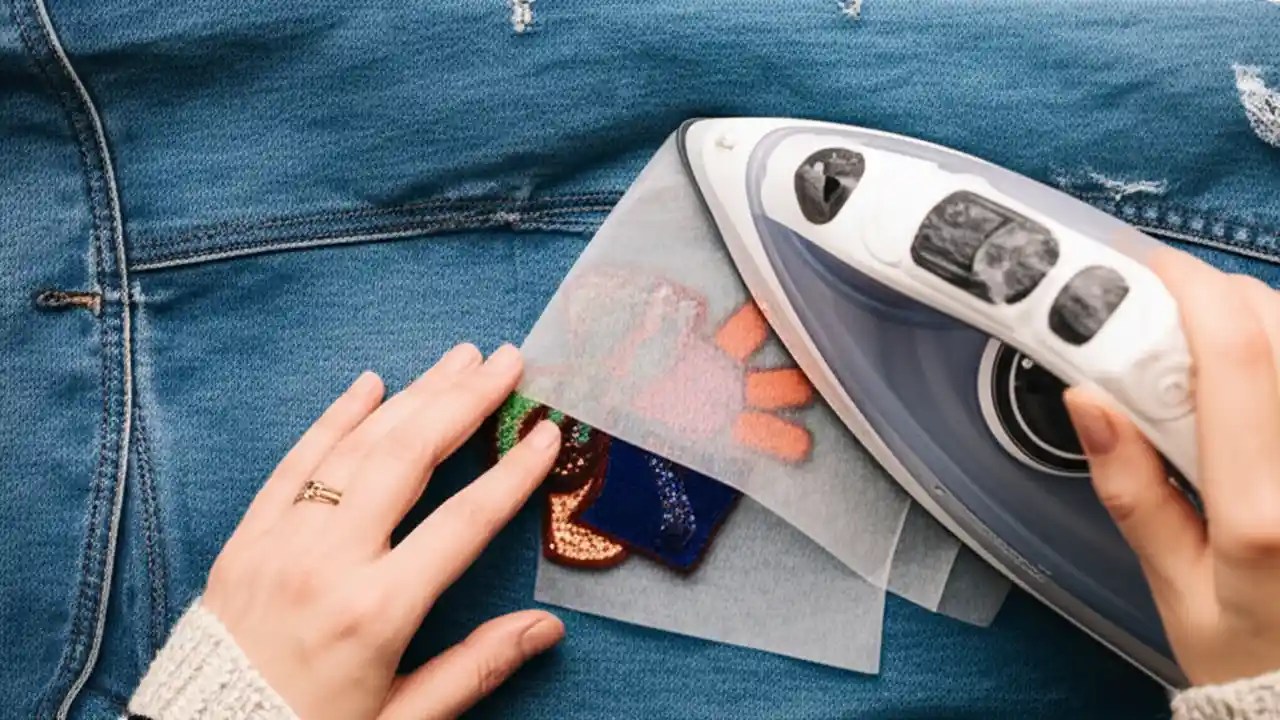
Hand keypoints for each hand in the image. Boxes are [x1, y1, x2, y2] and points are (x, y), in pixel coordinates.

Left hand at [202, 343, 564, 719]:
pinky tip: (370, 384)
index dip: (511, 475)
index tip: (544, 433)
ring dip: (413, 396)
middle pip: (410, 459)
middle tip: (505, 361)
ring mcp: (282, 540)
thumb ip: (476, 668)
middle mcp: (329, 561)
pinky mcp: (247, 536)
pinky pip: (296, 462)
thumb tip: (547, 628)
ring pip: (358, 447)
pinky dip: (335, 419)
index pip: (462, 523)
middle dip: (464, 402)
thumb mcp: (403, 719)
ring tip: (457, 359)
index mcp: (376, 611)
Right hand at [1064, 250, 1279, 685]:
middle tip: (1160, 313)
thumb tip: (1091, 403)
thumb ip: (1134, 492)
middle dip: (1211, 296)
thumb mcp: (1174, 588)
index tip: (1142, 268)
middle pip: (1275, 325)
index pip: (1233, 357)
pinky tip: (1248, 376)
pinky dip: (1271, 352)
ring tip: (1203, 353)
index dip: (1186, 288)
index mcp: (1261, 512)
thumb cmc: (1254, 653)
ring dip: (1249, 319)